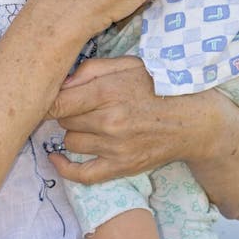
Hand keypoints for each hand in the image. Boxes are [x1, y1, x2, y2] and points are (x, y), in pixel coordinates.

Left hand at [47, 55, 199, 183]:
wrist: (193, 120)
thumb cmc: (159, 86)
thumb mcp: (127, 64)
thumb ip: (91, 69)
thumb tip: (61, 83)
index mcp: (108, 91)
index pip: (58, 101)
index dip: (47, 98)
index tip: (45, 96)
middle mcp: (109, 121)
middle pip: (63, 120)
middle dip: (67, 112)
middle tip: (78, 105)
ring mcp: (115, 147)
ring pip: (70, 142)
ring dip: (73, 132)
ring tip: (87, 123)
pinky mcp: (121, 167)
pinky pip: (81, 174)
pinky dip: (64, 167)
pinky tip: (56, 158)